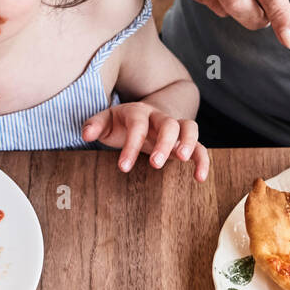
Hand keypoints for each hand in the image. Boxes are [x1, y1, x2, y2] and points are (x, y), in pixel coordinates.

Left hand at [82, 102, 209, 180]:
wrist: (143, 114)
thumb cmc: (121, 123)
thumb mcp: (105, 121)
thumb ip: (94, 125)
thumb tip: (86, 134)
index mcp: (138, 112)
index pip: (137, 125)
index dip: (131, 145)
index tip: (123, 167)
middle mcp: (160, 117)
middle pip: (168, 123)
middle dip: (163, 143)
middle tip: (154, 164)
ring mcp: (175, 128)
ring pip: (190, 127)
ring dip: (188, 142)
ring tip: (181, 160)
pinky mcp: (185, 141)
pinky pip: (199, 146)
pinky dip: (202, 159)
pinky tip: (199, 178)